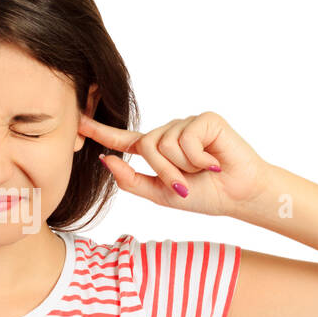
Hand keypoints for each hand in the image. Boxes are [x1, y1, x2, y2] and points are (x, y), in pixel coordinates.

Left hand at [78, 111, 271, 216]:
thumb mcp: (161, 194)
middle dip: (165, 171)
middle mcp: (169, 133)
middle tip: (186, 183)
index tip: (77, 121)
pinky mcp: (205, 120)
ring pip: (165, 144)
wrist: (239, 196)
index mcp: (156, 151)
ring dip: (183, 166)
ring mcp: (186, 124)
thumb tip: (106, 159)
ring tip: (203, 170)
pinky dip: (199, 158)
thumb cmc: (204, 195)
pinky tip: (214, 160)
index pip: (123, 139)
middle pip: (146, 146)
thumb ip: (131, 180)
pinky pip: (186, 139)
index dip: (100, 131)